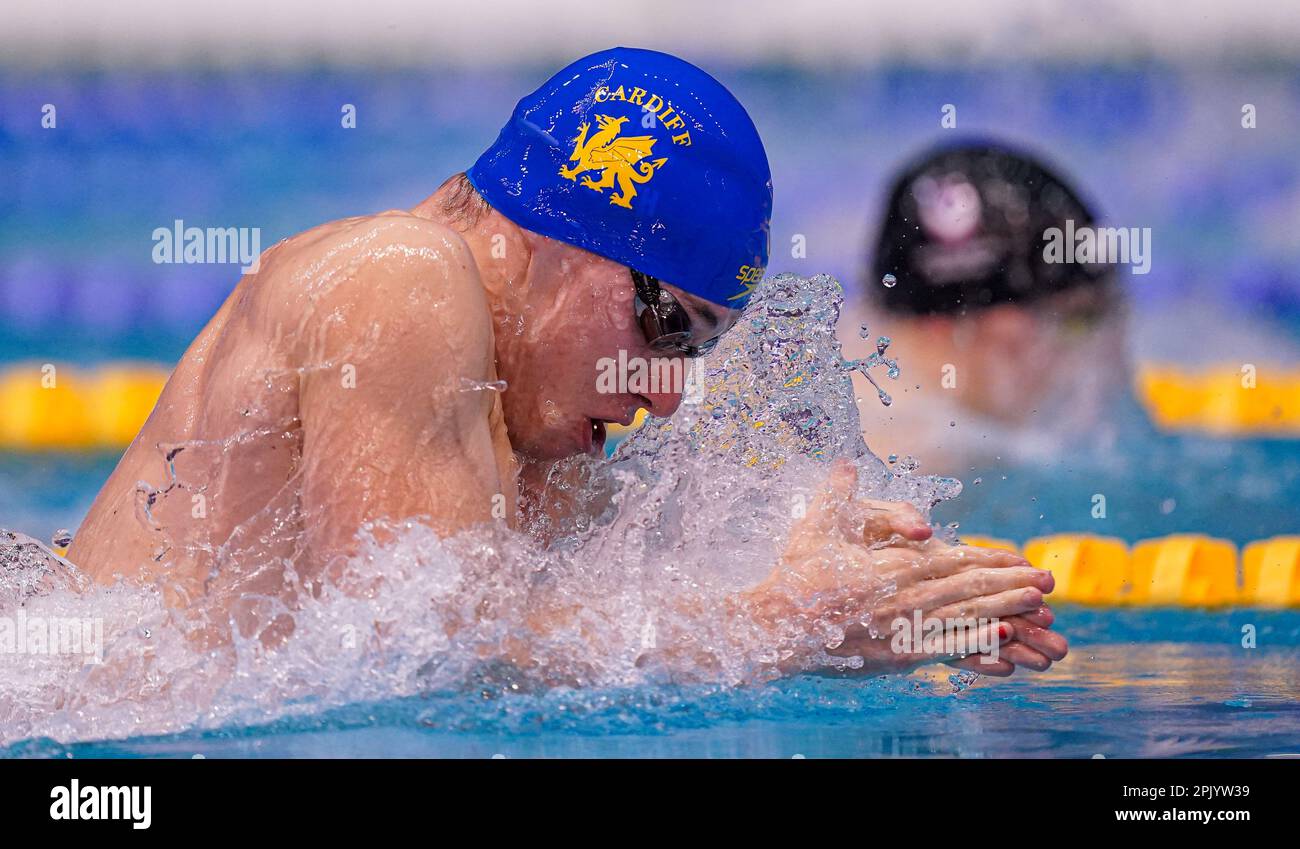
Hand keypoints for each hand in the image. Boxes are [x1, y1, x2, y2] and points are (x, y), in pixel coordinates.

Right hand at [743, 459, 1066, 675]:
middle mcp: (900, 596)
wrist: (772, 626)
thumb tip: (845, 460)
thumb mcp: (813, 528)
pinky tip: (1002, 645)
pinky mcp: (891, 654)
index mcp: (887, 566)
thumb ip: (835, 494)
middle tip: (1047, 582)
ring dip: (1003, 611)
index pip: (950, 560)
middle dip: (1009, 584)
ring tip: (1038, 608)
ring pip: (960, 617)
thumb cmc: (792, 577)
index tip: (1020, 559)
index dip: (988, 559)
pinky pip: (940, 649)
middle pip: (965, 587)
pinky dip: (973, 645)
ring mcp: (899, 628)